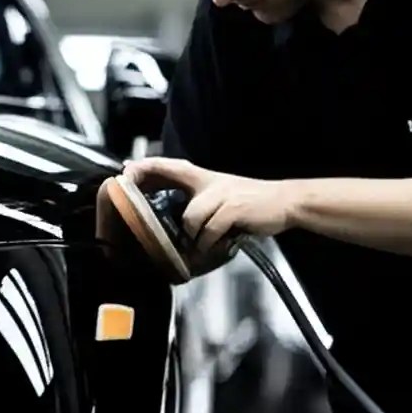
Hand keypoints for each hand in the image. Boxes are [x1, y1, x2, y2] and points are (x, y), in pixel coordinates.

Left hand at [122, 157, 294, 256]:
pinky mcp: (232, 209)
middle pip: (176, 179)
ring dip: (193, 237)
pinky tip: (215, 247)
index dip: (148, 165)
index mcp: (205, 177)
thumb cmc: (251, 204)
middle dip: (156, 191)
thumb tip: (175, 220)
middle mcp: (210, 182)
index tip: (126, 170)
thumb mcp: (222, 197)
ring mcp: (221, 194)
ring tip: (200, 247)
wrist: (285, 202)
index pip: (171, 165)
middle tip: (144, 212)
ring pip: (190, 218)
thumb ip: (199, 203)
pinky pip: (208, 231)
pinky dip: (208, 244)